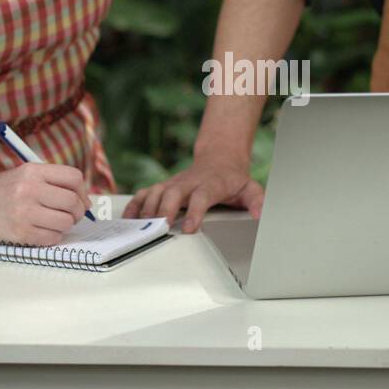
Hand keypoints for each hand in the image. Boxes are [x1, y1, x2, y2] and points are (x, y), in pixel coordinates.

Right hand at [0, 163, 91, 245]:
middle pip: (72, 202)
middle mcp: (29, 188)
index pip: (74, 177)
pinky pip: (51, 238)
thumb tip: (84, 202)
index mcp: (32, 171)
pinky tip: (42, 232)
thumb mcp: (23, 176)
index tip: (80, 200)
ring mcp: (23, 211)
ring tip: (53, 224)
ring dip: (64, 226)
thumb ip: (51, 183)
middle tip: (70, 216)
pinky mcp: (19, 232)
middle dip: (77, 212)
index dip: (82, 191)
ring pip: (65, 222)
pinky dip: (52, 237)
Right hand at [123, 153, 263, 232]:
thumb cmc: (232, 179)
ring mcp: (173, 183)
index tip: (190, 228)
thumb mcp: (250, 188)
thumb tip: (260, 213)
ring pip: (156, 192)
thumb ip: (257, 201)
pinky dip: (134, 205)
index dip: (194, 212)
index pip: (201, 197)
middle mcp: (188, 182)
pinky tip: (128, 219)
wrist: (219, 160)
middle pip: (172, 193)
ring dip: (147, 209)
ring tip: (141, 228)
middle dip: (164, 209)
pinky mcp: (163, 186)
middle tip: (159, 227)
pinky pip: (144, 193)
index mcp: (210, 184)